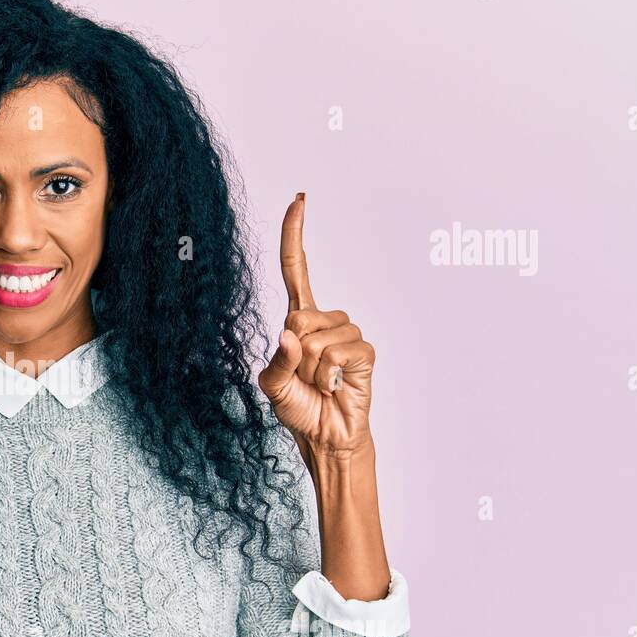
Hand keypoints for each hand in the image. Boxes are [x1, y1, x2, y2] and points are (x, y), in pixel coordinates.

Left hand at [258, 192, 375, 461]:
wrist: (325, 437)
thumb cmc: (298, 407)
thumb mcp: (272, 386)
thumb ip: (277, 362)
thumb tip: (290, 335)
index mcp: (298, 319)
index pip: (297, 269)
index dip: (296, 235)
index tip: (299, 200)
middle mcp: (323, 321)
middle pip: (300, 319)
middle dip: (294, 356)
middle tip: (304, 378)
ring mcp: (347, 334)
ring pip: (318, 341)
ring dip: (312, 371)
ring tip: (320, 384)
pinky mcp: (364, 353)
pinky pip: (341, 354)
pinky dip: (332, 376)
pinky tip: (336, 386)